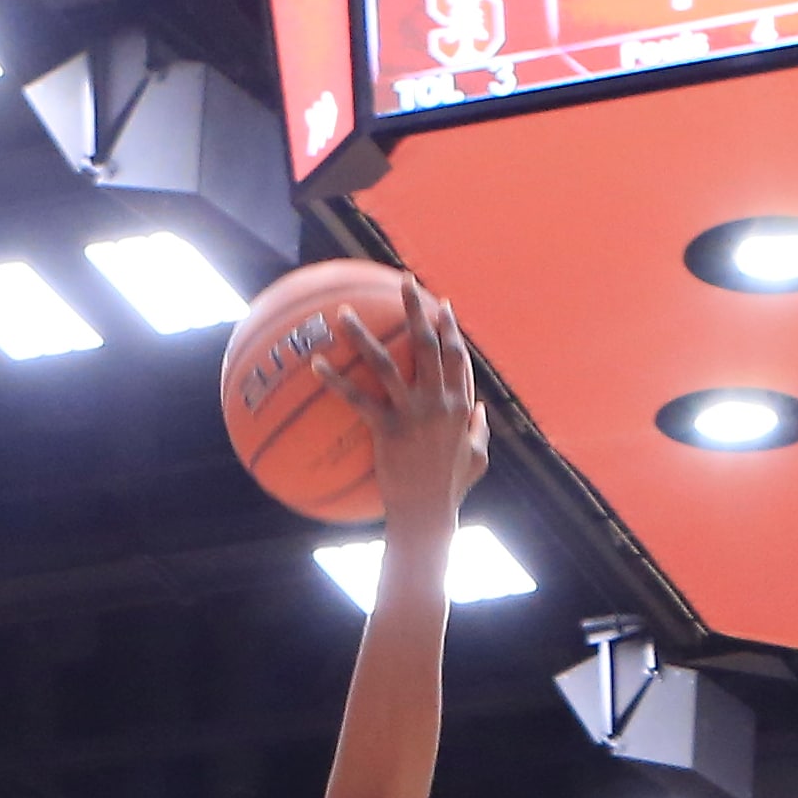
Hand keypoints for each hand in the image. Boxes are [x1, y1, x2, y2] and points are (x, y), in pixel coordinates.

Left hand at [317, 278, 486, 529]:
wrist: (428, 514)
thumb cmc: (450, 489)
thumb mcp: (477, 458)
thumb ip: (480, 430)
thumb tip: (482, 410)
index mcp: (461, 405)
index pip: (457, 355)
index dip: (449, 328)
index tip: (439, 304)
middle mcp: (440, 402)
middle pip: (428, 345)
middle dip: (415, 309)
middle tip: (403, 282)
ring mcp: (414, 414)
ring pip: (388, 363)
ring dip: (363, 335)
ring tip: (342, 312)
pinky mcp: (389, 430)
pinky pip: (358, 399)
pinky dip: (336, 380)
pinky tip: (315, 364)